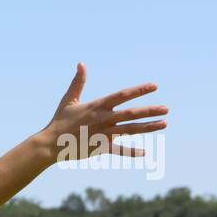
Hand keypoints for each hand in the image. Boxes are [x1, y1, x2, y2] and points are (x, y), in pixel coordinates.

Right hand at [38, 63, 167, 161]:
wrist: (50, 144)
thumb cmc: (59, 121)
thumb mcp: (69, 100)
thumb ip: (78, 82)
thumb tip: (81, 64)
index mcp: (97, 106)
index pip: (123, 95)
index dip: (139, 90)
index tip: (154, 86)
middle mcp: (103, 119)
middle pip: (132, 113)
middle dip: (150, 111)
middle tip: (166, 109)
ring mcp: (103, 134)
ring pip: (131, 129)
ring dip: (149, 127)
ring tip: (164, 123)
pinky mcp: (100, 147)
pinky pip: (119, 150)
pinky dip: (131, 152)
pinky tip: (145, 153)